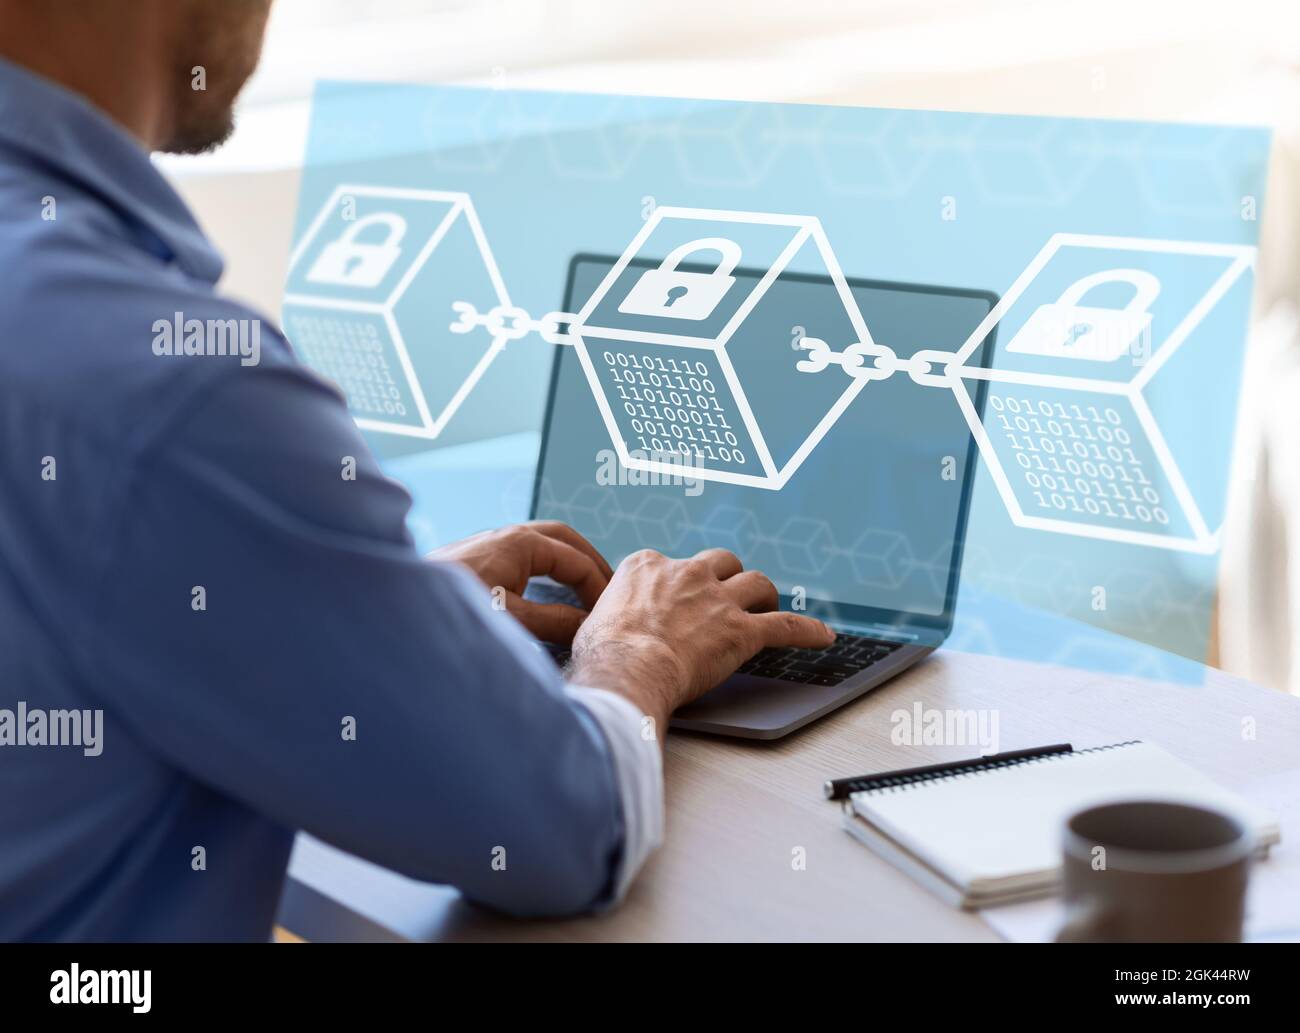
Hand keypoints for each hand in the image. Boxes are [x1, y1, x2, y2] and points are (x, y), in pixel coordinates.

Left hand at [429, 521, 612, 643]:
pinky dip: (541, 570)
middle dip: (588, 561)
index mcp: (520, 542)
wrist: (396, 611)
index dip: (598, 586)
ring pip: (539, 544)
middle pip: (562, 538)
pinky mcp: (472, 561)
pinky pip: (519, 556)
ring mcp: (487, 545)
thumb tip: (590, 625)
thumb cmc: (454, 609)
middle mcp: (505, 535)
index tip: (609, 613)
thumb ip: (555, 622)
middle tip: (608, 589)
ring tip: (581, 591)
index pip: (576, 559)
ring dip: (564, 563)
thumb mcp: (512, 619)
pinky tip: (540, 594)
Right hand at [567, 548, 833, 734]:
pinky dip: (807, 631)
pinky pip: (785, 626)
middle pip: (719, 562)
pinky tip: (822, 635)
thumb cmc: (602, 653)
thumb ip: (609, 615)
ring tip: (765, 609)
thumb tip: (603, 633)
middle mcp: (686, 573)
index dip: (676, 585)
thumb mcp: (592, 620)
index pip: (669, 565)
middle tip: (726, 597)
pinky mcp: (742, 631)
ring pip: (755, 583)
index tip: (675, 601)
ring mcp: (717, 600)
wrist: (626, 669)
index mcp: (647, 566)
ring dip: (762, 596)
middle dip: (726, 577)